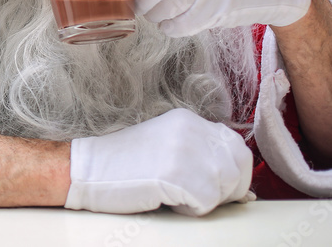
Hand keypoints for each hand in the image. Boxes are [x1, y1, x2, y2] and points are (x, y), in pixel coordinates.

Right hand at [65, 108, 252, 215]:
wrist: (87, 170)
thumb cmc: (123, 166)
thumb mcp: (167, 148)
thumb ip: (201, 158)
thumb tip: (243, 191)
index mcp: (189, 120)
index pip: (237, 148)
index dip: (232, 174)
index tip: (214, 188)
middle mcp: (191, 129)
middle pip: (238, 167)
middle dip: (225, 190)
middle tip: (196, 196)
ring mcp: (184, 150)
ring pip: (225, 187)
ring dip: (205, 200)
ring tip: (174, 194)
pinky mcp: (177, 173)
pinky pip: (206, 203)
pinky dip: (190, 210)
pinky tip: (166, 199)